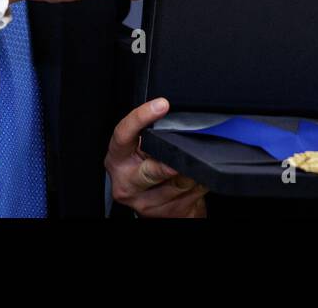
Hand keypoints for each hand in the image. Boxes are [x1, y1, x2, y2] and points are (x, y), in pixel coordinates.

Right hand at [106, 98, 207, 217]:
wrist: (156, 203)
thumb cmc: (146, 166)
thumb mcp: (141, 148)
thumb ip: (149, 135)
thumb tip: (170, 113)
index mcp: (117, 158)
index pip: (123, 134)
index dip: (141, 117)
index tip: (162, 104)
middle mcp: (126, 182)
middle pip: (152, 171)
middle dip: (169, 165)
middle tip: (180, 159)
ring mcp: (144, 203)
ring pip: (178, 183)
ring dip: (193, 172)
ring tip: (194, 164)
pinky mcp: (164, 214)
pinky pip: (191, 194)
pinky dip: (200, 184)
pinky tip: (197, 178)